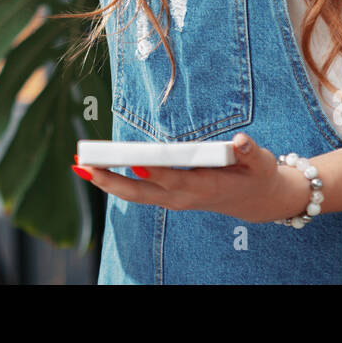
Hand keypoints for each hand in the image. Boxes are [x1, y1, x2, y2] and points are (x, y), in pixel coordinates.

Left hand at [72, 133, 310, 223]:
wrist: (258, 200)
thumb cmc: (257, 175)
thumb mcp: (261, 162)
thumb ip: (250, 152)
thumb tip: (241, 142)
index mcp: (205, 187)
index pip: (174, 179)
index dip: (155, 173)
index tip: (135, 165)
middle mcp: (184, 197)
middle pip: (143, 193)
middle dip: (113, 180)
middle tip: (85, 167)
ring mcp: (174, 199)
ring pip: (136, 195)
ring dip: (107, 182)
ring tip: (80, 166)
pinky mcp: (169, 196)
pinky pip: (138, 193)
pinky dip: (117, 182)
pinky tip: (98, 171)